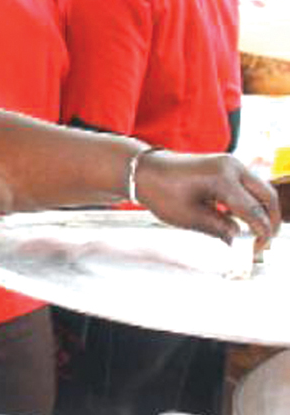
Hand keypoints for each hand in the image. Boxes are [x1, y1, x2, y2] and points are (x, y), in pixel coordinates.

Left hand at [135, 151, 279, 251]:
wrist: (144, 171)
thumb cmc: (161, 191)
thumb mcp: (189, 217)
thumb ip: (220, 229)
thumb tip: (241, 241)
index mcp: (222, 178)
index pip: (253, 210)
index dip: (260, 232)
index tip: (259, 250)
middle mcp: (232, 166)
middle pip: (267, 196)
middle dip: (269, 221)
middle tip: (264, 243)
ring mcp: (230, 164)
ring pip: (260, 190)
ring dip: (261, 211)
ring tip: (255, 235)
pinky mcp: (226, 166)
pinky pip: (248, 186)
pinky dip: (250, 202)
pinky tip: (242, 221)